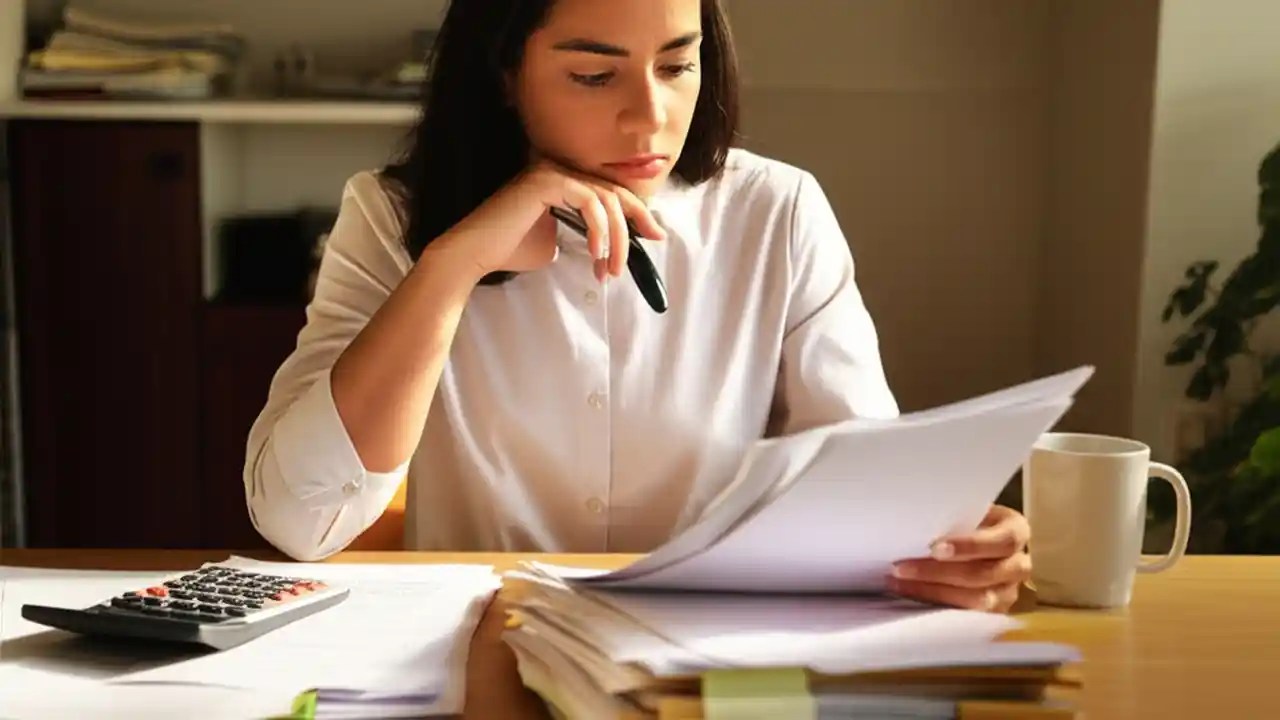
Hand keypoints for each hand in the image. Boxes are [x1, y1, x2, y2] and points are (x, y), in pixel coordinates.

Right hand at [439, 157, 666, 283]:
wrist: (477, 255)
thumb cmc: (512, 250)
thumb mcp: (557, 244)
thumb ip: (583, 237)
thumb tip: (611, 246)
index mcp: (562, 181)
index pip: (609, 192)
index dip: (637, 213)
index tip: (656, 236)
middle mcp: (558, 170)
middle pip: (613, 193)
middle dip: (637, 222)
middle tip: (648, 249)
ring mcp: (551, 172)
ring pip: (605, 199)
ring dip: (617, 237)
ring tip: (612, 268)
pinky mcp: (546, 181)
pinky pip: (589, 201)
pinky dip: (599, 229)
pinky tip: (597, 254)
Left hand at [887, 504, 1031, 612]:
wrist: (978, 543)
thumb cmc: (967, 523)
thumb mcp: (967, 513)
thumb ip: (952, 518)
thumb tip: (914, 524)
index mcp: (1016, 531)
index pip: (1003, 540)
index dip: (970, 546)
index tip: (934, 547)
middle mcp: (1019, 564)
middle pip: (985, 573)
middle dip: (938, 572)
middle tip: (901, 567)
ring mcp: (1009, 592)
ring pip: (977, 599)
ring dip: (933, 591)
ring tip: (898, 582)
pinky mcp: (996, 613)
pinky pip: (968, 616)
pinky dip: (936, 604)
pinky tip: (910, 594)